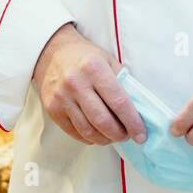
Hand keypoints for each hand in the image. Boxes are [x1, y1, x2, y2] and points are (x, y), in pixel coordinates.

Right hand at [32, 23, 145, 146]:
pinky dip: (90, 138)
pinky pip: (75, 132)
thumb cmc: (86, 57)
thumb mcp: (107, 60)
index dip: (132, 122)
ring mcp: (62, 98)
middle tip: (127, 136)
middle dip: (119, 134)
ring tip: (113, 136)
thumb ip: (122, 82)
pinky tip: (98, 134)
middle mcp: (76, 83)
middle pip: (103, 120)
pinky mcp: (52, 110)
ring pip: (88, 131)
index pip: (118, 101)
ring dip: (105, 139)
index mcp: (94, 68)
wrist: (51, 54)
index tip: (141, 134)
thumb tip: (139, 110)